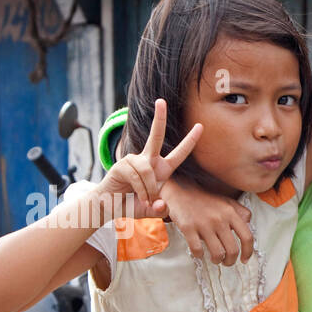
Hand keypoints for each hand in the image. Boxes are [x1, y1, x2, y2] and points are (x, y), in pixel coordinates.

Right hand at [96, 98, 201, 224]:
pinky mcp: (122, 164)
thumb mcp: (153, 210)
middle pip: (156, 136)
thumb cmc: (133, 206)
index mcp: (161, 169)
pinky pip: (137, 175)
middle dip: (159, 118)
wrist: (111, 207)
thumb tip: (161, 204)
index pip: (178, 154)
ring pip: (148, 170)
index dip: (190, 141)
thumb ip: (161, 210)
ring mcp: (133, 160)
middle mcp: (148, 161)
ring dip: (149, 189)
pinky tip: (136, 195)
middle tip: (161, 101)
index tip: (201, 126)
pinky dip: (140, 189)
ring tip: (145, 199)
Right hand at [161, 174, 252, 265]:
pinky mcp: (188, 227)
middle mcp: (219, 218)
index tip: (245, 260)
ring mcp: (203, 223)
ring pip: (217, 253)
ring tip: (215, 259)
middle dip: (231, 261)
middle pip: (233, 250)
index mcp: (231, 212)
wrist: (180, 190)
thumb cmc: (205, 199)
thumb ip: (241, 212)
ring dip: (217, 260)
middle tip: (227, 262)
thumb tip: (249, 225)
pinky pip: (197, 250)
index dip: (248, 252)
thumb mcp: (227, 201)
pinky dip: (199, 255)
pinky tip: (199, 253)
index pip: (247, 237)